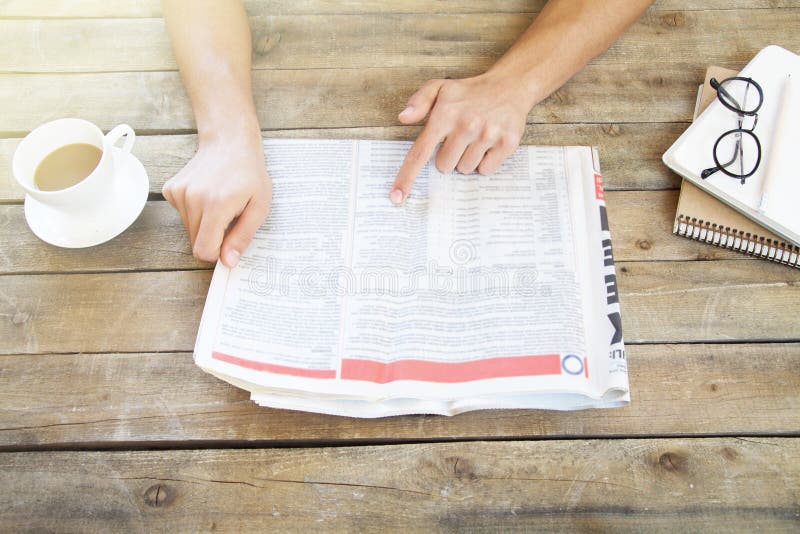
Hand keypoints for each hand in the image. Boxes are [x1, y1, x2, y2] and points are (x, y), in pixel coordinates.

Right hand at [162, 132, 271, 266]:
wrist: (230, 142)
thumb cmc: (250, 175)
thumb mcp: (259, 207)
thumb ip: (242, 237)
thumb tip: (227, 262)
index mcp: (216, 206)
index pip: (203, 251)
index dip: (217, 253)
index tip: (229, 242)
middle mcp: (193, 199)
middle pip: (195, 242)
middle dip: (212, 238)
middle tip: (229, 218)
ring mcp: (179, 193)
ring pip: (189, 229)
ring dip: (204, 224)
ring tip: (220, 204)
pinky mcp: (171, 189)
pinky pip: (182, 215)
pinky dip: (195, 212)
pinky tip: (207, 194)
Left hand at [390, 71, 531, 203]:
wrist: (510, 85)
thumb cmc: (469, 91)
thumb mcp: (440, 87)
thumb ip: (419, 102)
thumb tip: (404, 118)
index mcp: (445, 115)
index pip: (420, 153)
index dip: (406, 177)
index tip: (396, 197)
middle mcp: (466, 125)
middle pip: (444, 167)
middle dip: (448, 156)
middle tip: (459, 138)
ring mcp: (487, 135)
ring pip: (465, 169)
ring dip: (467, 158)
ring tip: (475, 137)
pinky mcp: (507, 143)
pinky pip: (486, 170)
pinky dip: (485, 161)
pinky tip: (488, 142)